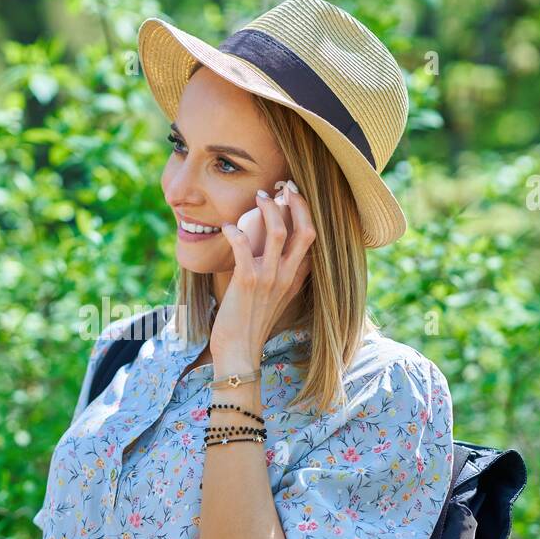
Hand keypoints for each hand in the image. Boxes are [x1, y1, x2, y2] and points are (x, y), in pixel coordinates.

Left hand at [213, 180, 314, 368]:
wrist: (239, 352)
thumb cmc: (251, 323)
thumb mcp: (274, 297)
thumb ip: (279, 273)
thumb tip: (270, 248)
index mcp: (295, 279)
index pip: (312, 240)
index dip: (306, 213)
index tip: (295, 195)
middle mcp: (287, 277)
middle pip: (305, 231)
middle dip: (297, 203)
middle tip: (284, 187)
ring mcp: (269, 279)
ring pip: (278, 232)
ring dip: (268, 210)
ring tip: (259, 197)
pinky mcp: (247, 283)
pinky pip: (243, 247)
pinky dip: (235, 232)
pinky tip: (227, 227)